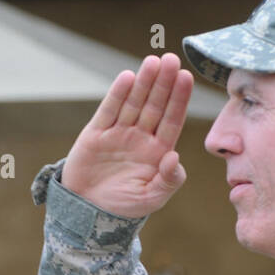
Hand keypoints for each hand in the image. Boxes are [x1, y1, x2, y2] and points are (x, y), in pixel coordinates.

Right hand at [61, 53, 193, 218]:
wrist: (88, 214)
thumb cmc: (124, 208)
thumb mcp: (152, 198)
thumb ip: (169, 180)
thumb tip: (175, 157)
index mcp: (157, 151)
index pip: (172, 120)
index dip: (179, 99)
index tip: (186, 77)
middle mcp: (140, 138)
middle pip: (155, 106)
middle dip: (163, 83)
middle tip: (171, 60)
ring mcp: (118, 133)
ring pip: (133, 103)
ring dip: (143, 83)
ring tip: (153, 62)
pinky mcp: (96, 133)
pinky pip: (109, 111)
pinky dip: (117, 94)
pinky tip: (127, 77)